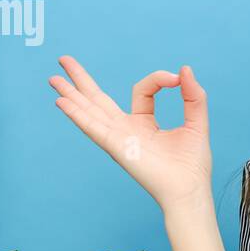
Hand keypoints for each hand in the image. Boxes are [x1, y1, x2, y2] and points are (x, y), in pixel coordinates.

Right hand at [48, 55, 211, 212]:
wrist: (188, 190)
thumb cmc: (192, 164)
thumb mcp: (196, 122)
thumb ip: (193, 96)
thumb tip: (184, 70)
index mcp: (144, 123)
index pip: (141, 90)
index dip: (158, 79)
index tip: (177, 79)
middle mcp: (126, 130)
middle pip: (98, 99)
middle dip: (80, 80)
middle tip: (63, 60)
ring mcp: (118, 138)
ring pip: (89, 110)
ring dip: (71, 94)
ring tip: (53, 79)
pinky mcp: (116, 147)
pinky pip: (92, 126)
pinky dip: (76, 114)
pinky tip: (61, 102)